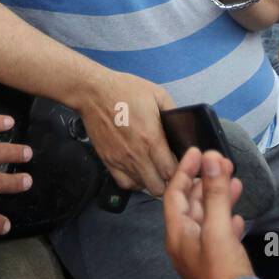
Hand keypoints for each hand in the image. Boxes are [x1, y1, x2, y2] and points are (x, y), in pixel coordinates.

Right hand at [77, 69, 177, 195]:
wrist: (93, 93)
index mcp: (151, 138)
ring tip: (156, 168)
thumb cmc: (126, 90)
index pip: (171, 172)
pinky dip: (135, 182)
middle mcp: (136, 154)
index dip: (181, 170)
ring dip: (152, 181)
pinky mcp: (108, 161)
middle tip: (170, 168)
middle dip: (168, 180)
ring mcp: (121, 160)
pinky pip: (125, 184)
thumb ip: (174, 112)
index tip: (182, 163)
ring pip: (143, 187)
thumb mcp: (158, 94)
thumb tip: (184, 129)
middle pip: (158, 187)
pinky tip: (140, 171)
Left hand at [163, 147, 254, 278]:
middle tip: (220, 162)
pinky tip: (238, 216)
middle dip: (206, 181)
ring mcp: (201, 252)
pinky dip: (227, 219)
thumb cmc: (221, 273)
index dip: (185, 169)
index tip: (196, 150)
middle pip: (191, 203)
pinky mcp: (217, 261)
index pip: (175, 192)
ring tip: (234, 181)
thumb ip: (214, 194)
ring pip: (207, 216)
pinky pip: (219, 233)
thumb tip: (210, 159)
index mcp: (178, 232)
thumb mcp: (217, 229)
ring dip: (219, 197)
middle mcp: (185, 241)